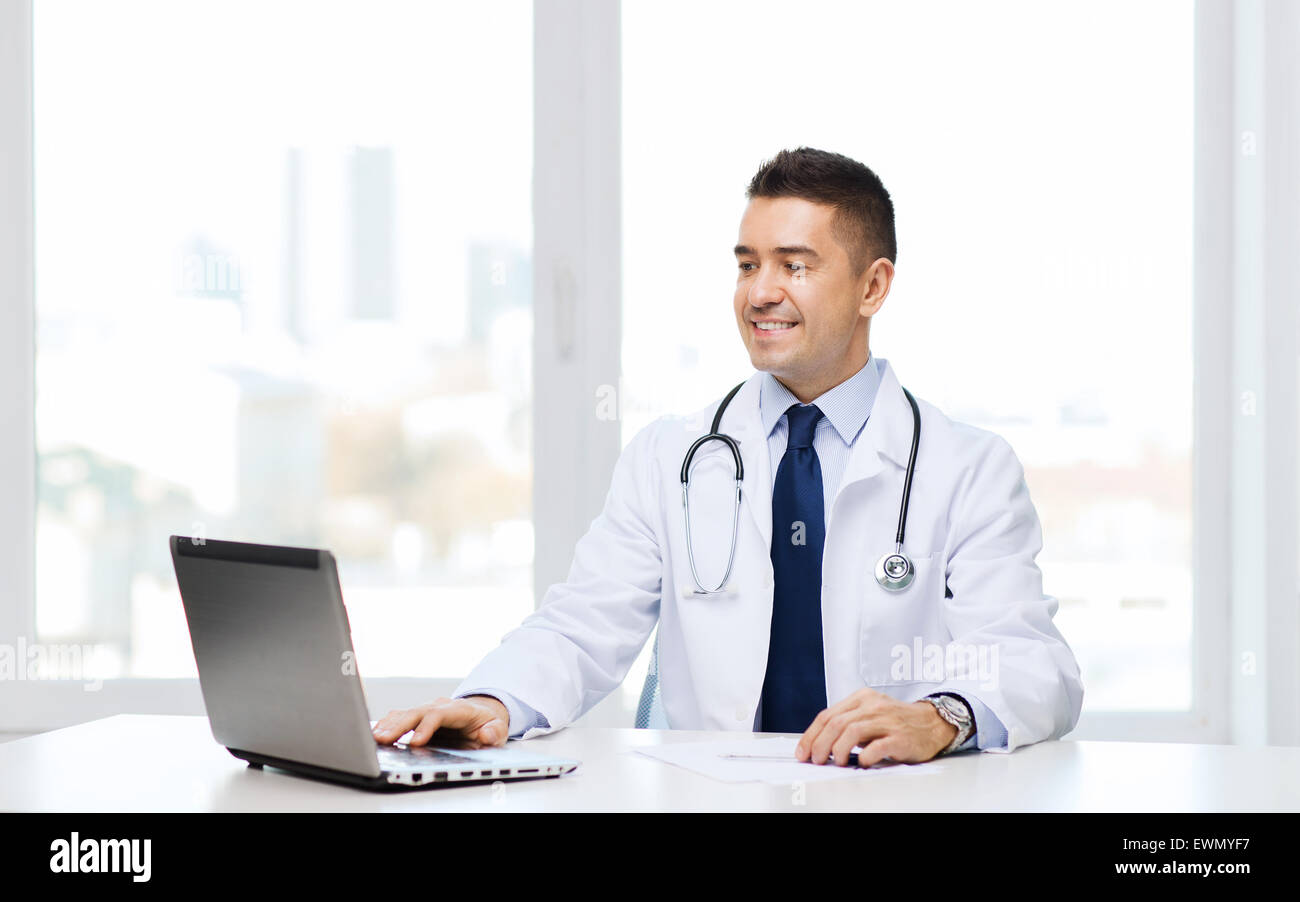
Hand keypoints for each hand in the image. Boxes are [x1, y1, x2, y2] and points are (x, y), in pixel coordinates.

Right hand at [371, 695, 509, 747]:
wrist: (482, 713)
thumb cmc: (487, 724)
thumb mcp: (498, 728)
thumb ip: (495, 732)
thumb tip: (486, 734)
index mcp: (459, 709)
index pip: (439, 715)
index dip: (426, 727)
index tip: (415, 742)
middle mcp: (440, 706)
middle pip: (417, 712)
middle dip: (400, 726)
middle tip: (385, 739)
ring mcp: (428, 709)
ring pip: (406, 713)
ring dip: (390, 724)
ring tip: (376, 737)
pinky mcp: (419, 716)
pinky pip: (401, 717)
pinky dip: (387, 723)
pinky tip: (376, 732)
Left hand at [794, 688, 956, 766]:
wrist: (932, 723)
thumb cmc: (896, 722)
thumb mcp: (869, 714)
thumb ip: (847, 722)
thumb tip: (817, 744)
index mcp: (861, 698)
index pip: (827, 715)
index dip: (811, 735)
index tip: (802, 752)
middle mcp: (873, 705)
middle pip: (836, 723)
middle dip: (819, 744)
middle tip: (815, 761)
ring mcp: (887, 721)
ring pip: (852, 731)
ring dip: (837, 750)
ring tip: (835, 762)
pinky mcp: (900, 737)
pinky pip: (876, 747)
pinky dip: (864, 757)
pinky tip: (861, 763)